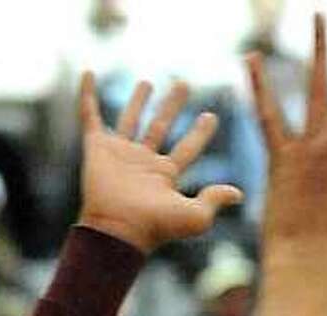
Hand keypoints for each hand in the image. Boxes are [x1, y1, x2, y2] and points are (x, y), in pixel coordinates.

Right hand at [78, 75, 242, 253]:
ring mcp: (120, 153)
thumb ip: (214, 200)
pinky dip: (87, 94)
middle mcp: (144, 162)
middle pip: (162, 126)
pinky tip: (88, 74)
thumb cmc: (155, 227)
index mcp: (166, 176)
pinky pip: (90, 115)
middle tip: (184, 84)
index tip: (212, 116)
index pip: (187, 148)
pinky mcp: (97, 147)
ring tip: (148, 82)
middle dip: (173, 106)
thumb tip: (239, 194)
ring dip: (139, 100)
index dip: (200, 133)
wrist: (117, 230)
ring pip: (131, 119)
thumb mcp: (194, 216)